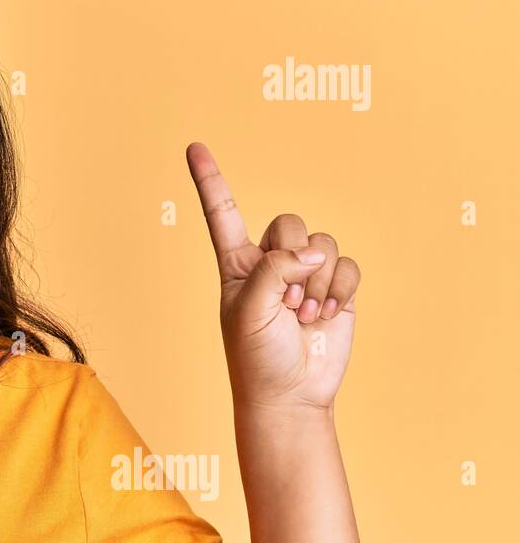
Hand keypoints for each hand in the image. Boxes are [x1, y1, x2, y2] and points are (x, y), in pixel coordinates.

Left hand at [185, 142, 360, 415]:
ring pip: (323, 244)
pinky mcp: (337, 288)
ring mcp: (306, 274)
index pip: (221, 213)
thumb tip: (313, 252)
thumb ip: (275, 271)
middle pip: (289, 223)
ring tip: (303, 316)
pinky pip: (349, 265)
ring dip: (318, 283)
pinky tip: (325, 316)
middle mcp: (270, 262)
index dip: (208, 180)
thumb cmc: (257, 358)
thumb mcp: (250, 311)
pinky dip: (340, 290)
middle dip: (294, 261)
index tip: (193, 147)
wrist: (291, 395)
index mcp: (236, 264)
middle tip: (286, 304)